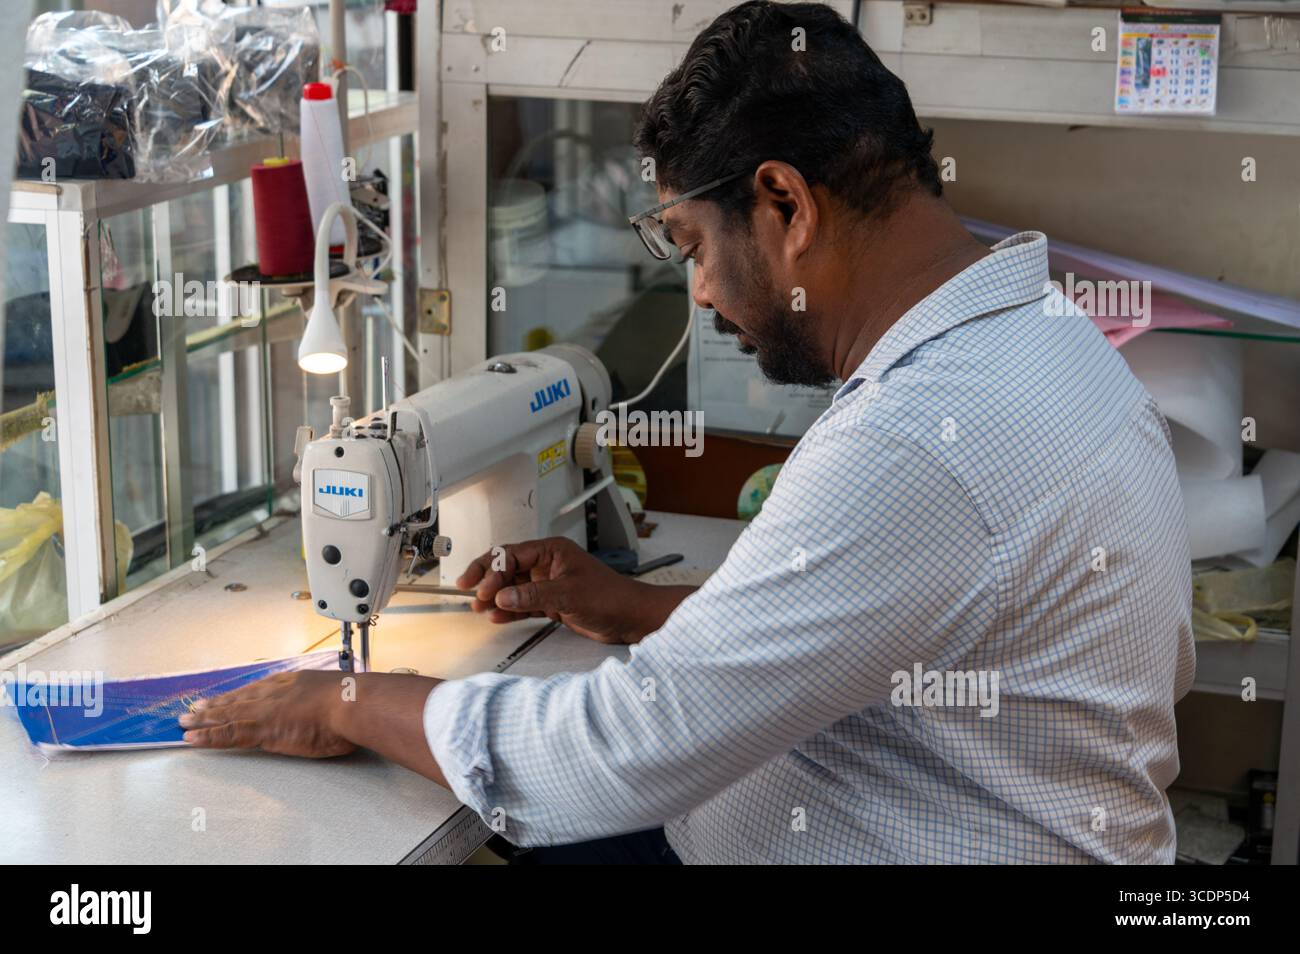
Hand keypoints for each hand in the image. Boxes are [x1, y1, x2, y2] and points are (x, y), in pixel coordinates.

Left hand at [179, 670, 355, 757]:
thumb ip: (322, 700)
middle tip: (193, 709)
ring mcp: (266, 710)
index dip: (237, 695)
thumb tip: (325, 706)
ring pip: (226, 715)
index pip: (257, 689)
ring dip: (203, 720)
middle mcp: (274, 693)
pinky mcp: (262, 730)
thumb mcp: (335, 693)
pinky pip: (227, 734)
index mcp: (292, 682)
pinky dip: (208, 736)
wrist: (351, 704)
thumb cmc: (352, 701)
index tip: (225, 697)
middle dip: (214, 705)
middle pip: (237, 699)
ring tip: (185, 723)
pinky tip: (192, 739)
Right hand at [456, 537, 692, 644]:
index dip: (493, 571)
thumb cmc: (610, 597)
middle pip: (508, 568)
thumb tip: (502, 596)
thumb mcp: (568, 594)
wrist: (632, 618)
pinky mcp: (553, 602)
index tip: (483, 590)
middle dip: (488, 581)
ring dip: (497, 597)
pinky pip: (524, 603)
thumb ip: (533, 595)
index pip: (512, 555)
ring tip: (479, 609)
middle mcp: (548, 564)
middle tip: (472, 594)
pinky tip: (498, 617)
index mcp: (552, 551)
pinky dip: (511, 610)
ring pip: (514, 587)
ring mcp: (549, 583)